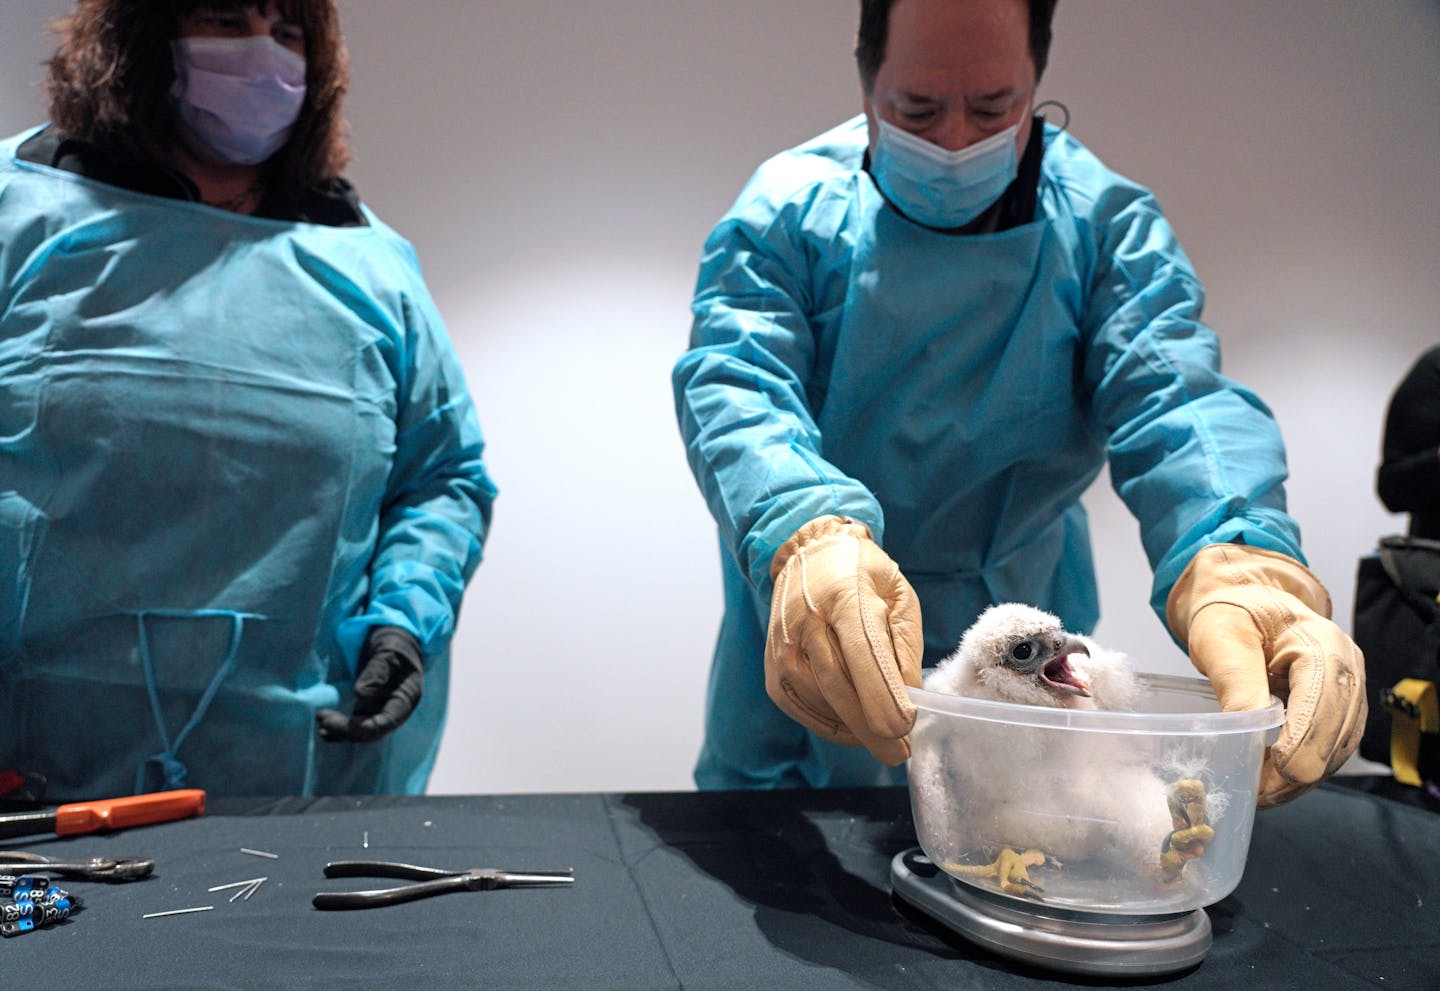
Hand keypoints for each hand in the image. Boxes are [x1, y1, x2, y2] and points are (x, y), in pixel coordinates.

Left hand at [316, 627, 424, 742]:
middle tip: (324, 717)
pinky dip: (339, 729)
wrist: (393, 643)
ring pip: (361, 731)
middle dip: (348, 729)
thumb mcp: (389, 653)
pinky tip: (324, 729)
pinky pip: (354, 724)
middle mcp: (394, 710)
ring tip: (320, 720)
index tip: (347, 722)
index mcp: (406, 699)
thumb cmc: (394, 645)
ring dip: (341, 731)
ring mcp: (380, 711)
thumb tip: (360, 694)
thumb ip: (377, 672)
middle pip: (372, 731)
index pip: (388, 722)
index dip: (366, 727)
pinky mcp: (367, 709)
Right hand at [765, 516, 923, 763]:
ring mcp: (784, 648)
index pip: (862, 651)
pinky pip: (804, 710)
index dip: (882, 694)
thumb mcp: (899, 597)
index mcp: (846, 596)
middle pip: (839, 686)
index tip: (903, 727)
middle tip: (899, 752)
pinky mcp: (773, 671)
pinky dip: (832, 725)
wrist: (809, 556)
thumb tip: (908, 701)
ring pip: (822, 702)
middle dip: (872, 728)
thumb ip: (905, 648)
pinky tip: (854, 726)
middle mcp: (807, 622)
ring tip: (883, 734)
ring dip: (856, 728)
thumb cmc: (863, 576)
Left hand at [1166, 543, 1365, 806]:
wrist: (1246, 600)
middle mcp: (1347, 670)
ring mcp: (1349, 691)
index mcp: (1323, 646)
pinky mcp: (1340, 708)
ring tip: (1260, 794)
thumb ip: (1236, 682)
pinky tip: (1274, 781)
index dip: (1295, 749)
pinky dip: (1303, 768)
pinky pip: (1330, 747)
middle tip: (1255, 796)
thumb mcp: (1222, 638)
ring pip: (1336, 749)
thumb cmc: (1231, 613)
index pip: (1322, 709)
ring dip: (1300, 778)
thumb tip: (1246, 739)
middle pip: (1334, 737)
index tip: (1261, 780)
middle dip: (1295, 773)